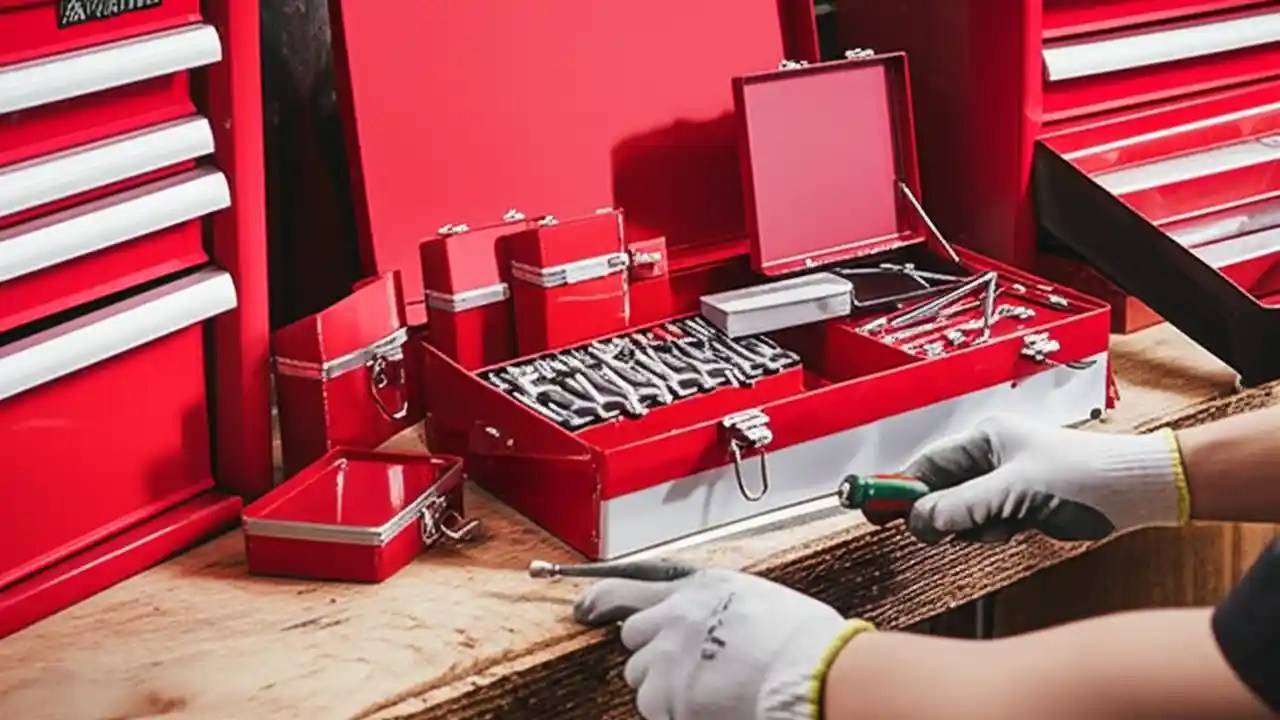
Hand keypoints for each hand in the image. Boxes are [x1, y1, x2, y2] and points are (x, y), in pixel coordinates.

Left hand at [574, 569, 871, 719]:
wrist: (816, 673)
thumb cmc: (804, 642)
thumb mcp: (758, 602)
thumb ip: (722, 608)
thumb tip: (715, 625)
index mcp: (701, 587)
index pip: (630, 584)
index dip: (601, 599)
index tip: (583, 608)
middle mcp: (676, 614)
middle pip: (634, 637)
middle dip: (653, 653)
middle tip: (685, 669)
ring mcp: (668, 655)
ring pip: (640, 676)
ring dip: (663, 686)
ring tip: (707, 692)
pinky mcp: (668, 694)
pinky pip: (655, 708)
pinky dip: (673, 712)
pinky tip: (707, 708)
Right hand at [903, 415, 1187, 543]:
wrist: (1136, 491)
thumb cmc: (1086, 477)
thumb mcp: (1012, 493)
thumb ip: (960, 506)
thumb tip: (919, 519)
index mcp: (986, 437)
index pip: (927, 464)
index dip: (903, 489)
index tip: (877, 509)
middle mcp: (992, 454)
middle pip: (942, 489)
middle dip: (948, 513)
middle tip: (952, 530)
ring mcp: (1006, 478)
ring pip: (964, 510)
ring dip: (976, 525)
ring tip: (1005, 524)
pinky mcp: (1020, 501)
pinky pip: (988, 521)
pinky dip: (995, 531)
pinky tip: (1016, 528)